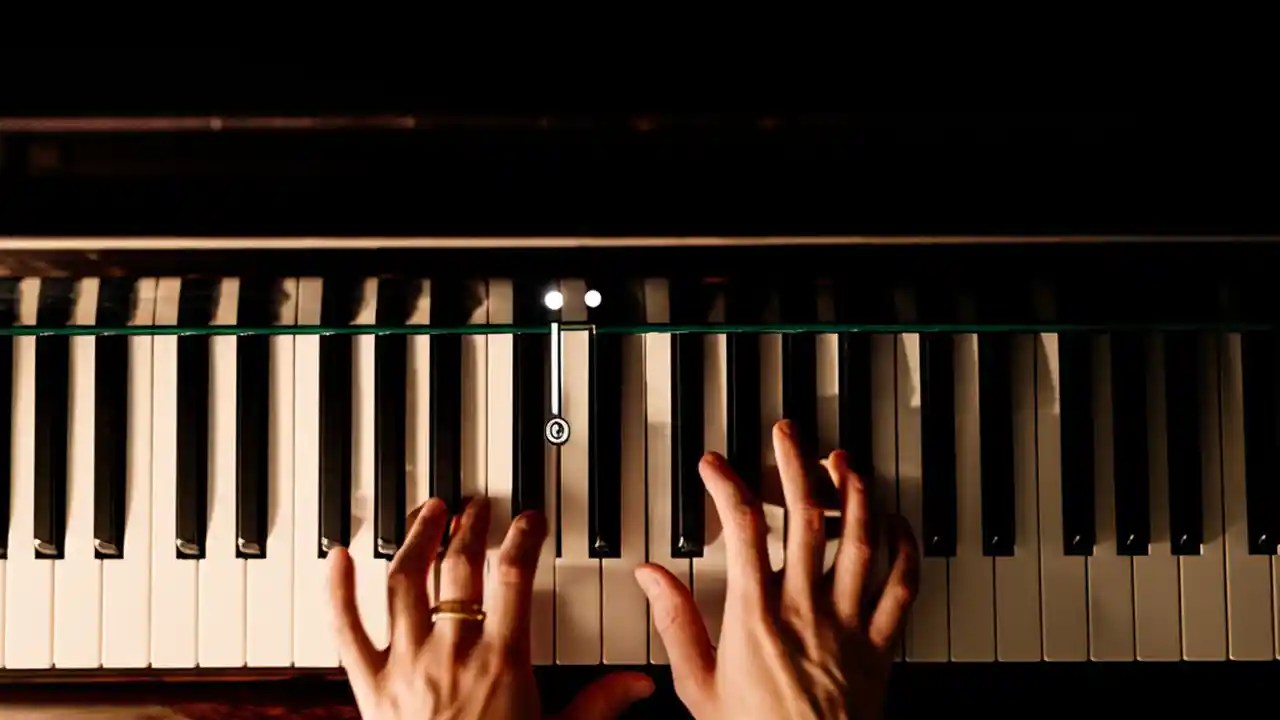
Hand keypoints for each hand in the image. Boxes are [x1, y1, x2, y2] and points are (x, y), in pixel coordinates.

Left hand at [329, 497, 654, 719]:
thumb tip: (640, 686)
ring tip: (427, 513)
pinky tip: (338, 556)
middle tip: (476, 507)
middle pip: (460, 567)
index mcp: (502, 661)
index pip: (514, 575)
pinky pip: (346, 628)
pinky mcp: (369, 684)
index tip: (527, 520)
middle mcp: (452, 652)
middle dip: (470, 527)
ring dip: (417, 539)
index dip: (523, 537)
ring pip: (405, 581)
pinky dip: (337, 589)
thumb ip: (598, 705)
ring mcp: (406, 663)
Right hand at [635, 420, 920, 719]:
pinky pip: (902, 589)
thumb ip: (675, 624)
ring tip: (843, 460)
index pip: (742, 531)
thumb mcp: (698, 686)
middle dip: (795, 466)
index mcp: (756, 618)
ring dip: (855, 494)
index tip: (714, 465)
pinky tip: (896, 523)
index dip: (726, 486)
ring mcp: (848, 625)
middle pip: (806, 519)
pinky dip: (905, 551)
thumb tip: (650, 576)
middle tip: (787, 434)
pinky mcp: (880, 646)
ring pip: (861, 542)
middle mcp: (805, 611)